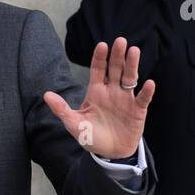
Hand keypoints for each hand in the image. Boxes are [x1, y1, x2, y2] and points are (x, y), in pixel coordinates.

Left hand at [44, 37, 155, 158]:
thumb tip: (46, 95)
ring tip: (134, 51)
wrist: (110, 153)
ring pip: (129, 78)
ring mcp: (126, 99)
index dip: (100, 58)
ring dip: (132, 65)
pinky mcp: (138, 110)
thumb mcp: (74, 123)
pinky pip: (143, 98)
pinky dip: (146, 91)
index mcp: (96, 91)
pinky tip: (149, 83)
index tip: (102, 45)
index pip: (97, 70)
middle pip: (115, 69)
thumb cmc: (91, 136)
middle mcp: (112, 91)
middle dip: (117, 55)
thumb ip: (61, 109)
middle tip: (120, 41)